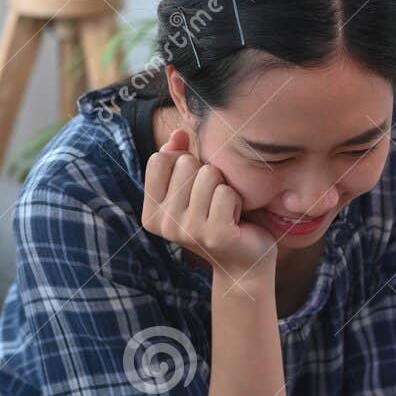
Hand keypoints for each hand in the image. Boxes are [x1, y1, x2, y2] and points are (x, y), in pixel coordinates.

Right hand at [142, 126, 277, 280]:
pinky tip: (236, 220)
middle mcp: (165, 225)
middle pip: (185, 163)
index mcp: (151, 215)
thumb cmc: (216, 217)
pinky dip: (237, 200)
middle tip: (212, 201)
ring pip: (208, 174)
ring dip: (223, 186)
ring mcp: (189, 232)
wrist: (243, 262)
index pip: (158, 160)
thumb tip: (178, 133)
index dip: (181, 161)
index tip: (193, 185)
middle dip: (206, 174)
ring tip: (224, 209)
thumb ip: (178, 158)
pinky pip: (227, 192)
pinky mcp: (216, 235)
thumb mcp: (191, 188)